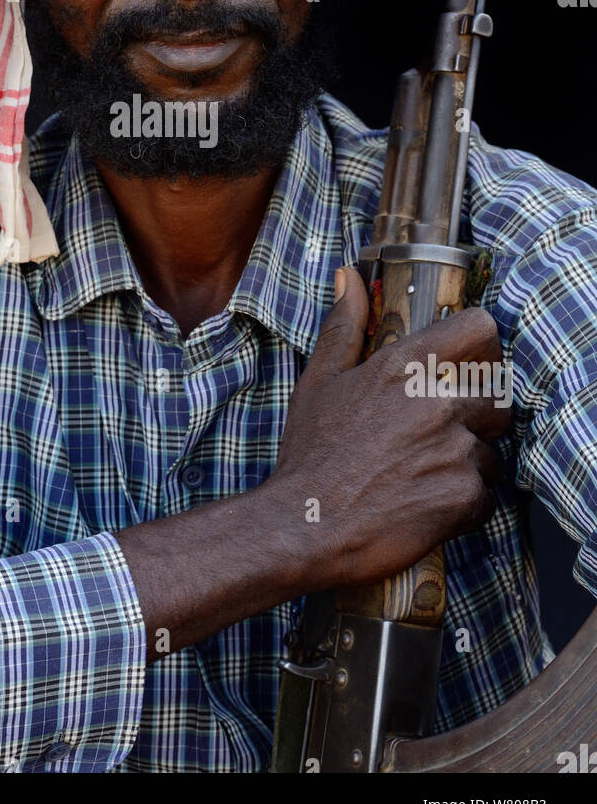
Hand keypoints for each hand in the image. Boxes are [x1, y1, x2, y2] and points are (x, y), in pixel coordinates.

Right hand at [266, 266, 510, 589]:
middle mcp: (436, 402)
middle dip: (478, 413)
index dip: (482, 346)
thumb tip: (349, 277)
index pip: (480, 329)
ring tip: (427, 472)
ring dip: (470, 461)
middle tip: (442, 432)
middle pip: (498, 393)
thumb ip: (343, 326)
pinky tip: (427, 503)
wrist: (305, 526)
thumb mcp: (319, 381)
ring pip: (493, 449)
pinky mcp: (464, 496)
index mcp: (403, 367)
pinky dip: (464, 502)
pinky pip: (486, 494)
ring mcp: (454, 450)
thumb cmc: (311, 454)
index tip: (471, 363)